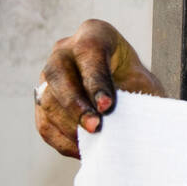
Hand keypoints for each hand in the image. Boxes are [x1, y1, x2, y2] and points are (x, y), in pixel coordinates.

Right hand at [34, 18, 165, 158]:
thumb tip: (139, 123)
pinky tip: (82, 150)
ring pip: (47, 100)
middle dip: (77, 106)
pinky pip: (44, 122)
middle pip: (59, 76)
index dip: (97, 81)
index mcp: (94, 35)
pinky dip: (61, 139)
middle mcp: (64, 51)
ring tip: (92, 142)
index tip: (108, 106)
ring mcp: (48, 75)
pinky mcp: (42, 100)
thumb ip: (140, 97)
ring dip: (69, 125)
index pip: (89, 53)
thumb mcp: (144, 82)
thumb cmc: (137, 81)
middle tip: (96, 127)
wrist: (125, 88)